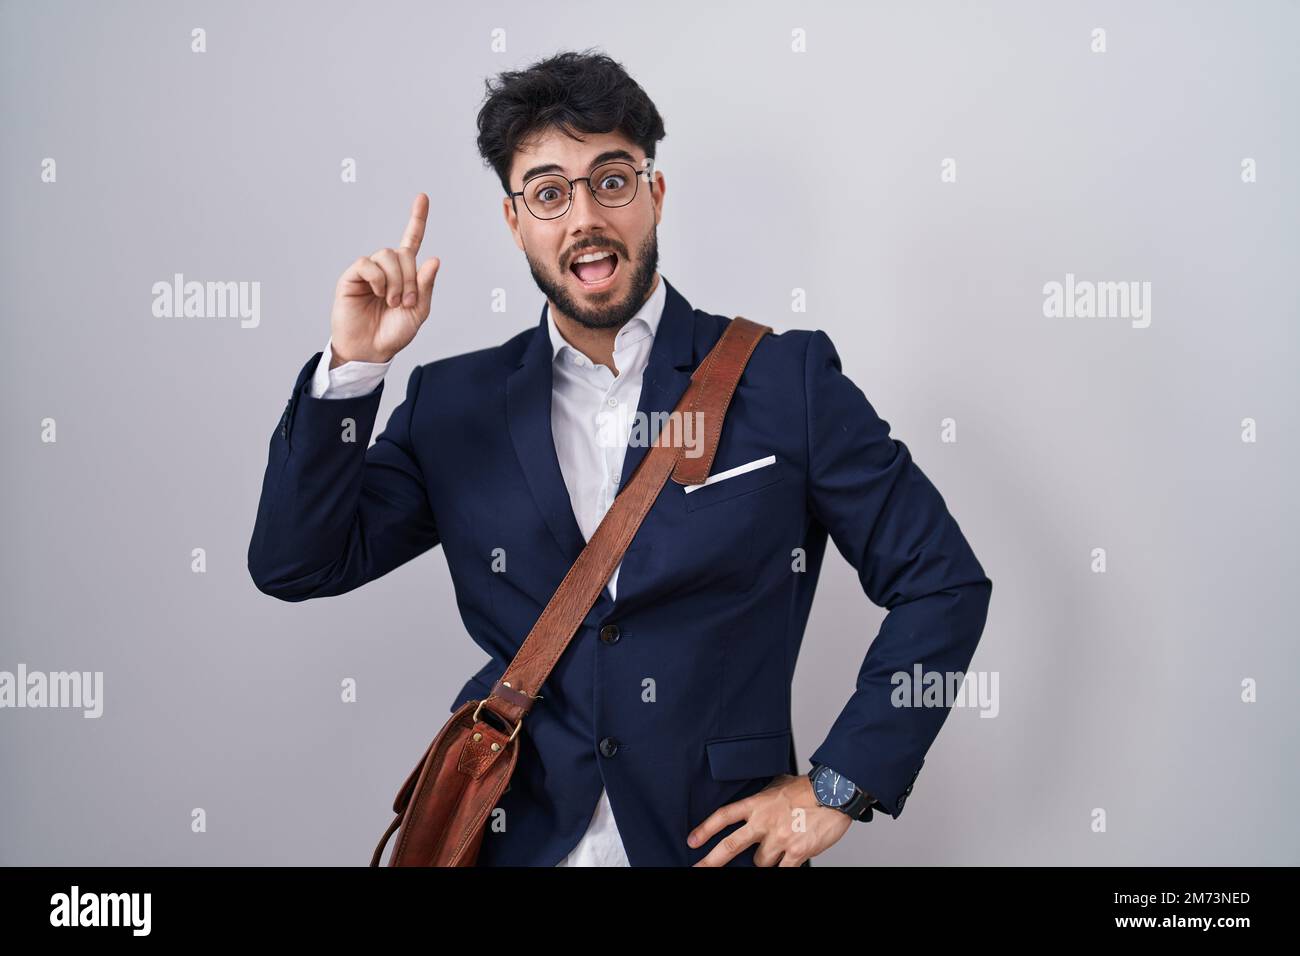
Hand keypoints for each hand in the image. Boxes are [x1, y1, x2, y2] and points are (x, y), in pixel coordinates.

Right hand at [328, 193, 440, 364]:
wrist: (371, 350)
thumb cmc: (393, 332)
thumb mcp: (418, 311)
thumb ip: (426, 286)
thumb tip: (434, 259)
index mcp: (404, 274)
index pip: (411, 240)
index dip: (416, 219)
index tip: (422, 198)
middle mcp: (386, 268)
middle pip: (401, 252)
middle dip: (409, 277)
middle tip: (405, 301)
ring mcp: (368, 272)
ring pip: (386, 255)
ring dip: (395, 280)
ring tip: (391, 301)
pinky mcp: (352, 277)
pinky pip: (367, 264)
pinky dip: (377, 278)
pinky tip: (376, 293)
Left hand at [687, 773, 853, 866]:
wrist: (833, 793)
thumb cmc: (808, 789)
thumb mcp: (778, 785)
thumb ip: (764, 795)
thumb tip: (757, 798)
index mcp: (757, 804)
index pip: (724, 816)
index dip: (705, 829)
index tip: (692, 841)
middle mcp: (764, 822)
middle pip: (730, 846)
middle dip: (711, 860)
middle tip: (699, 868)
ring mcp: (779, 839)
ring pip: (761, 863)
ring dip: (767, 860)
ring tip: (781, 846)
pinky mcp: (795, 852)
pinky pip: (781, 870)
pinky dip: (782, 867)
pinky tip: (786, 860)